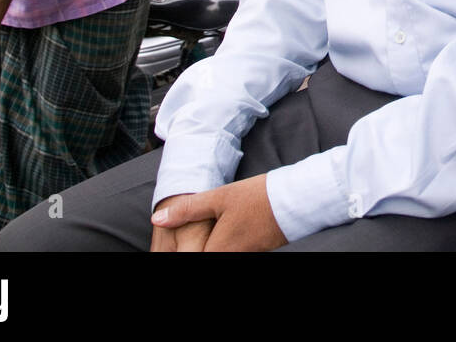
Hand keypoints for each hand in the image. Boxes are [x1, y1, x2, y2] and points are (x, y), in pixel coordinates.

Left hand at [149, 175, 286, 251]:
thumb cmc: (258, 198)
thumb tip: (158, 219)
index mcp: (217, 250)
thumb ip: (188, 209)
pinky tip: (224, 231)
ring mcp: (246, 256)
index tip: (174, 247)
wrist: (297, 200)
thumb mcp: (220, 197)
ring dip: (210, 246)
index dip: (183, 252)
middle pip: (206, 256)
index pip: (191, 259)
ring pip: (220, 254)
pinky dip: (224, 245)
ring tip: (208, 232)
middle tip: (190, 237)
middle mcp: (231, 258)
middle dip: (196, 248)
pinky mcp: (257, 252)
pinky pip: (234, 252)